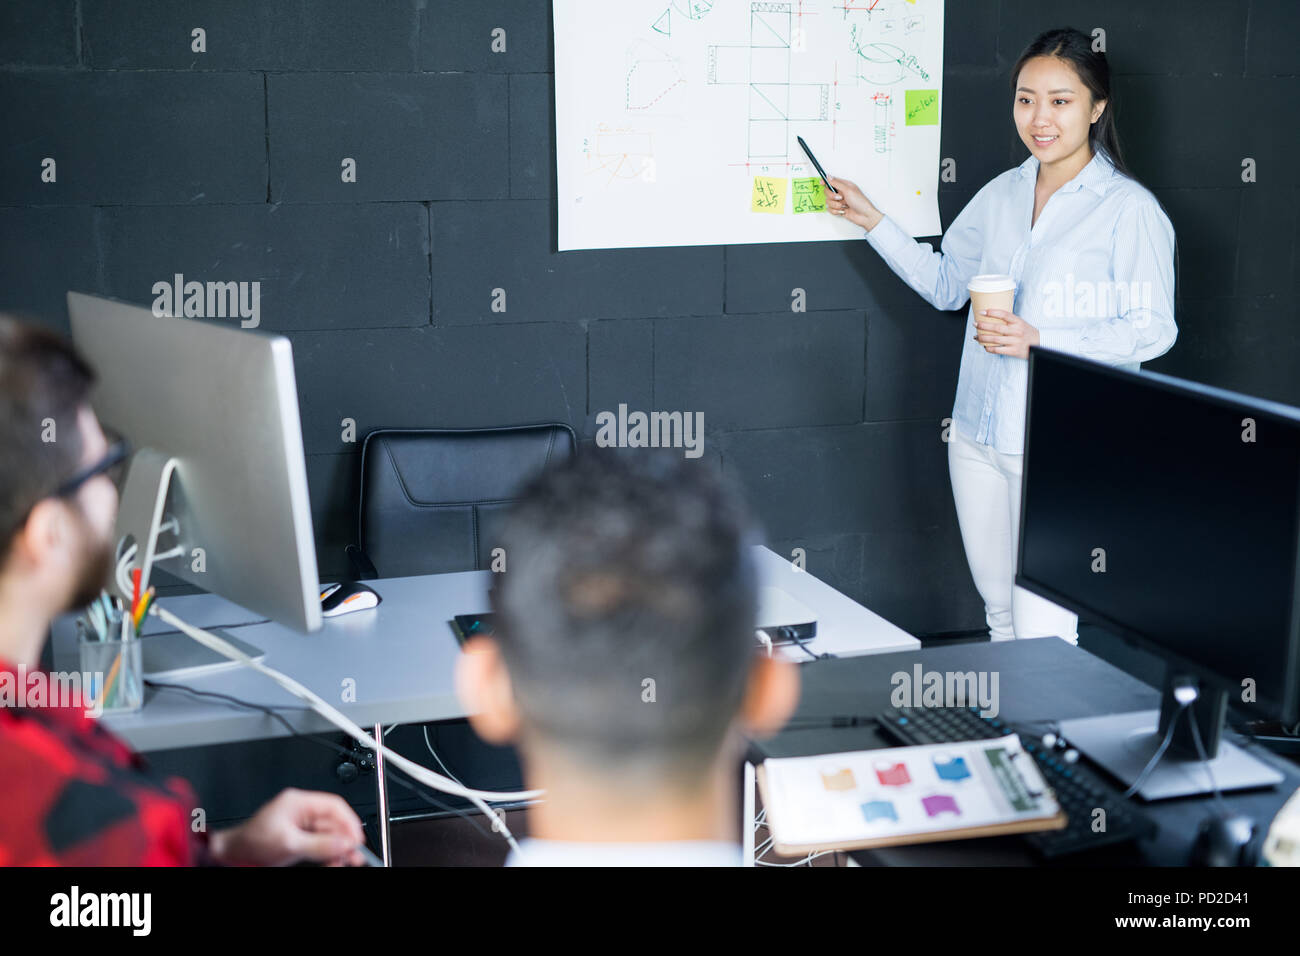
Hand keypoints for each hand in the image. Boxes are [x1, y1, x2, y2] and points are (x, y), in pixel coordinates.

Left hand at [209, 788, 366, 866]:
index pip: (334, 806)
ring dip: (339, 848)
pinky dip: (329, 853)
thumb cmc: (251, 842)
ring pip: (329, 834)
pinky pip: (321, 844)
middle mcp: (301, 811)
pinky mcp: (299, 839)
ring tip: (346, 860)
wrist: (232, 854)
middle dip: (345, 838)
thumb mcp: (289, 844)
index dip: (349, 821)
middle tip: (355, 853)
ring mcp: (300, 825)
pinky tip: (334, 861)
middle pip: (333, 822)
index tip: (356, 838)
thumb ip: (319, 843)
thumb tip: (344, 842)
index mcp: (298, 802)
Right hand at [825, 177, 881, 230]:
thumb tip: (829, 176)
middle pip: (827, 192)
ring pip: (828, 202)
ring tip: (844, 206)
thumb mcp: (848, 190)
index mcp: (844, 185)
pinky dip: (836, 211)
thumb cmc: (860, 202)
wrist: (864, 216)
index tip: (821, 183)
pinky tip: (843, 211)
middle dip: (832, 196)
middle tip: (840, 198)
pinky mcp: (838, 209)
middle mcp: (841, 192)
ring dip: (835, 205)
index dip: (825, 181)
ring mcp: (839, 201)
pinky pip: (830, 209)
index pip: (832, 181)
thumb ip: (837, 183)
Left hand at [974, 309, 1039, 358]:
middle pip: (997, 327)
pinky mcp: (1013, 351)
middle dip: (983, 326)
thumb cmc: (1026, 332)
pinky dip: (989, 348)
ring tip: (976, 336)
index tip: (982, 312)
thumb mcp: (1020, 323)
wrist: (1038, 344)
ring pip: (995, 339)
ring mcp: (1015, 341)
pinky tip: (984, 346)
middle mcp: (1016, 331)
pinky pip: (997, 349)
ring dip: (983, 338)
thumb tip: (992, 316)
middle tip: (975, 324)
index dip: (992, 312)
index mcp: (1018, 322)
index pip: (1004, 315)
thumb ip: (1009, 321)